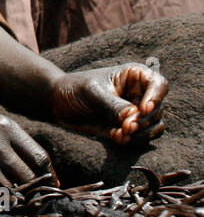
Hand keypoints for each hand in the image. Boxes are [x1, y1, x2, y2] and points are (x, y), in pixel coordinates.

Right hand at [0, 113, 52, 187]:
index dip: (48, 176)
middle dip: (32, 189)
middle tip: (30, 194)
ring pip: (12, 190)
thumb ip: (17, 145)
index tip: (46, 184)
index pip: (40, 158)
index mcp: (4, 127)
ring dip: (13, 196)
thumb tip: (48, 175)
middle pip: (29, 177)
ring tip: (8, 194)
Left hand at [51, 63, 167, 144]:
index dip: (156, 98)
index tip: (144, 109)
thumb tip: (133, 118)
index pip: (159, 85)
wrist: (57, 103)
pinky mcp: (128, 129)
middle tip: (127, 127)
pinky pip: (139, 138)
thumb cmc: (74, 88)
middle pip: (157, 110)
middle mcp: (140, 95)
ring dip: (140, 133)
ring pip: (153, 126)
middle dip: (144, 121)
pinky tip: (116, 137)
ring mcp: (135, 113)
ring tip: (121, 133)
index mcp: (134, 77)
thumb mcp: (92, 93)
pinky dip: (130, 140)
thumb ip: (113, 105)